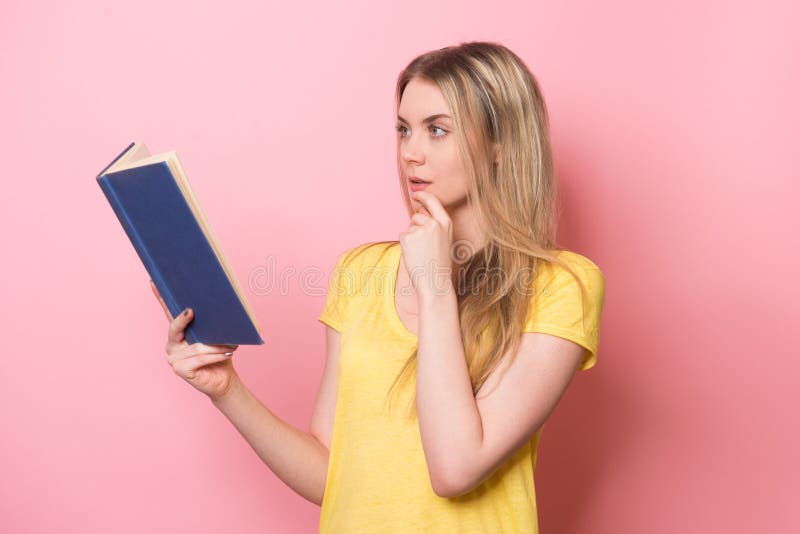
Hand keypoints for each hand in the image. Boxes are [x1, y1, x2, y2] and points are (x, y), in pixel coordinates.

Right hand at [150, 280, 239, 401]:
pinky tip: (227, 354)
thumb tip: (218, 307)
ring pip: (195, 345)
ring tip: (231, 346)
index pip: (168, 312)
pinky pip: (199, 358)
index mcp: (179, 333)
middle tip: (192, 311)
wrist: (224, 379)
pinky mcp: (180, 369)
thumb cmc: (220, 355)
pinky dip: (214, 356)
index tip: (154, 281)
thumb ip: (212, 324)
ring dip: (215, 345)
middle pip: (175, 327)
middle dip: (184, 319)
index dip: (160, 297)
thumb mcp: (217, 336)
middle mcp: (172, 344)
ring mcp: (174, 358)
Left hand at [398, 190, 453, 299]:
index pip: (432, 200)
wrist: (435, 282)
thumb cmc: (439, 263)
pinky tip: (415, 255)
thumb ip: (435, 225)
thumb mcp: (444, 239)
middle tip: (423, 245)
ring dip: (411, 237)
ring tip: (421, 252)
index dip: (422, 196)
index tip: (416, 195)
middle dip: (415, 225)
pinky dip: (406, 245)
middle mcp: (434, 223)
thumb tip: (418, 212)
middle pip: (417, 215)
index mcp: (445, 222)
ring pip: (409, 227)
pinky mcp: (408, 238)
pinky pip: (403, 236)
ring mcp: (420, 230)